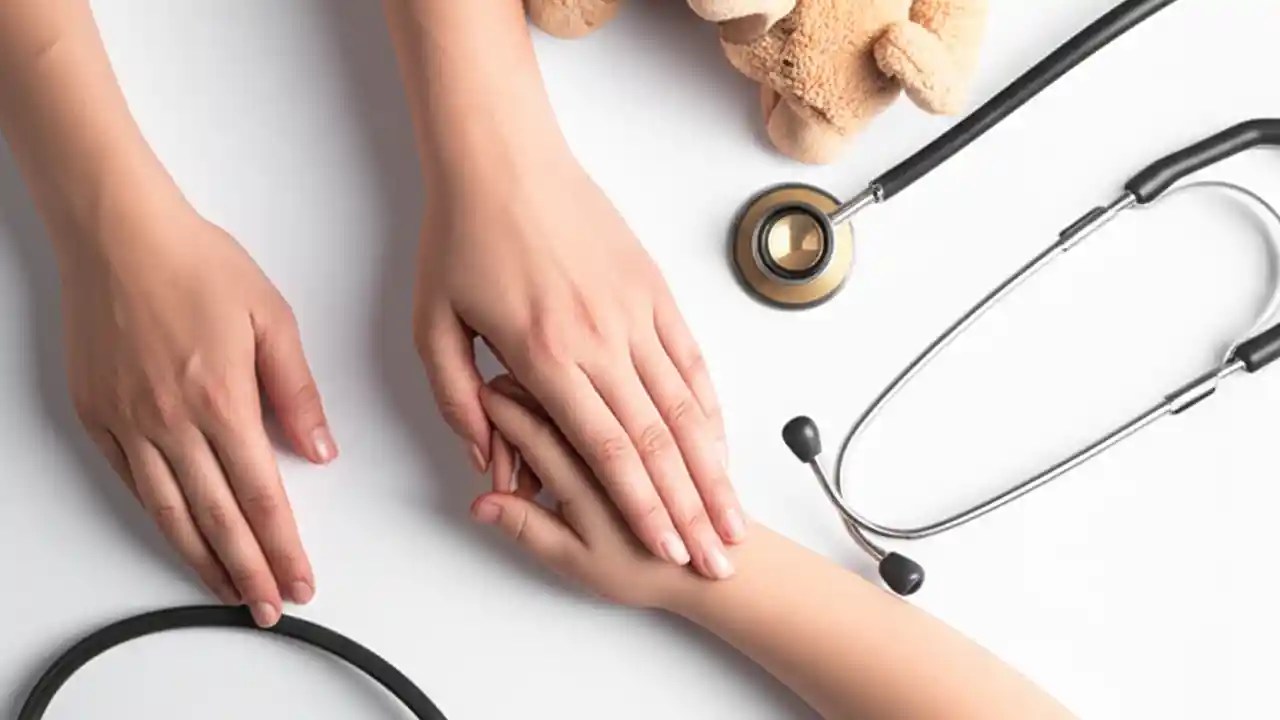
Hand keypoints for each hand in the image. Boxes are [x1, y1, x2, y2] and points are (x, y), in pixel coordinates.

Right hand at [57, 200, 334, 626]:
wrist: (117, 232)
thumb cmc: (196, 263)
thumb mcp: (271, 318)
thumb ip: (297, 392)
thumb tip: (320, 450)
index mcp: (222, 399)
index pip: (262, 495)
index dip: (283, 546)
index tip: (300, 579)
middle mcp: (171, 422)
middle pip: (217, 517)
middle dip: (249, 571)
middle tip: (271, 606)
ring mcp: (128, 422)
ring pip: (169, 512)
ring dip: (204, 561)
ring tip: (231, 593)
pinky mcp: (97, 415)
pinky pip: (132, 483)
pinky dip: (159, 520)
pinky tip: (179, 539)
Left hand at [415, 154, 741, 579]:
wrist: (502, 158)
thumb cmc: (464, 236)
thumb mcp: (433, 324)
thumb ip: (458, 400)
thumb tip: (487, 458)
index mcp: (546, 355)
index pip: (608, 452)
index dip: (643, 510)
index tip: (666, 550)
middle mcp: (601, 339)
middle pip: (658, 442)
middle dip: (691, 509)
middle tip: (718, 556)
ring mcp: (635, 312)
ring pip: (685, 405)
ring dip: (712, 467)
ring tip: (734, 513)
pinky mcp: (653, 288)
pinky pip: (690, 356)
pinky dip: (709, 405)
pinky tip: (720, 440)